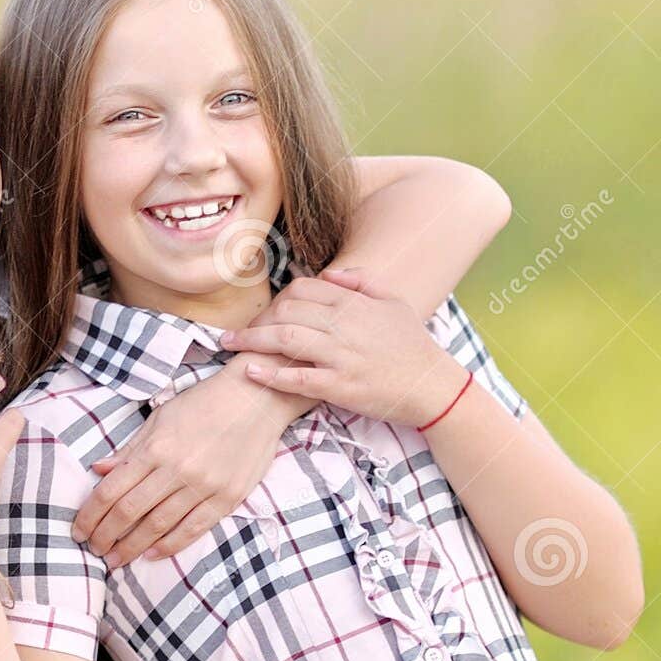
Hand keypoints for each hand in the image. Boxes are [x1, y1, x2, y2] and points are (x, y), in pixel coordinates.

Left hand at [75, 368, 289, 566]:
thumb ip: (130, 449)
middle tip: (93, 550)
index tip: (79, 531)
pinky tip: (152, 555)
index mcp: (156, 448)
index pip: (112, 490)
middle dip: (106, 535)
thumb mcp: (161, 417)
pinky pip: (193, 528)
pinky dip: (170, 545)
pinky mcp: (227, 498)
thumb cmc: (205, 403)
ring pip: (159, 525)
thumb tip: (99, 469)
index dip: (90, 515)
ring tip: (116, 559)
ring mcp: (204, 486)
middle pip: (130, 512)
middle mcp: (177, 469)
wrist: (257, 399)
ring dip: (132, 547)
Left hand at [218, 269, 468, 425]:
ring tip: (228, 345)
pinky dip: (271, 375)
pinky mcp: (340, 386)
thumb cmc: (411, 344)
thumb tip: (328, 274)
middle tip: (237, 331)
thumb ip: (361, 282)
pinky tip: (250, 371)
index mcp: (353, 303)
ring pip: (286, 341)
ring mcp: (341, 356)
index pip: (301, 290)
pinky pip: (298, 378)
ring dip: (252, 341)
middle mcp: (344, 326)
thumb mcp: (393, 302)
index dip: (276, 299)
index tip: (264, 313)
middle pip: (286, 312)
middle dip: (256, 320)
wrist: (432, 385)